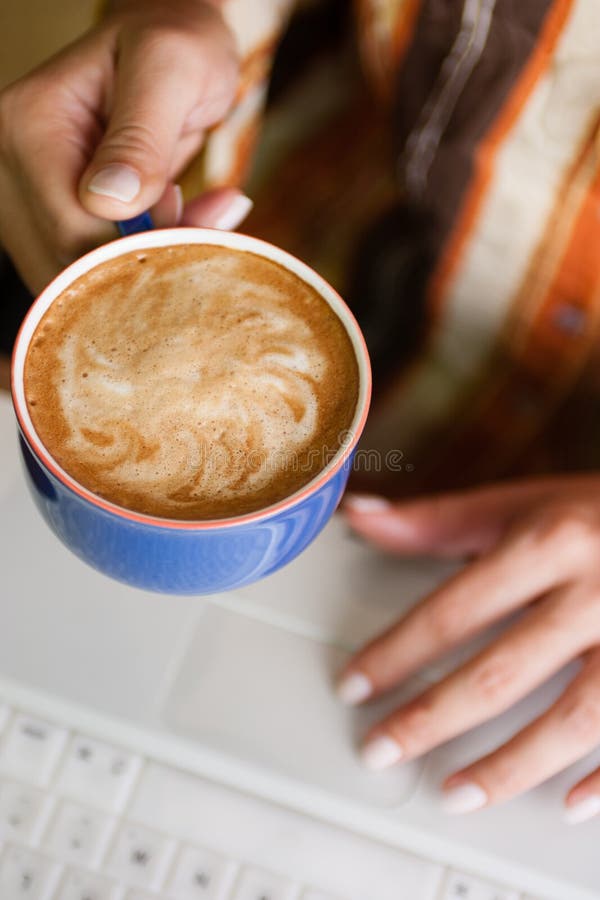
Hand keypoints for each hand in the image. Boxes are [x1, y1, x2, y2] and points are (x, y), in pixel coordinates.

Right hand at [0, 0, 251, 293]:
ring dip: (144, 265)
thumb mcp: (170, 69)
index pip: (74, 229)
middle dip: (144, 258)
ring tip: (187, 212)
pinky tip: (171, 222)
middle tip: (204, 219)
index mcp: (28, 126)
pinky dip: (138, 262)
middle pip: (71, 263)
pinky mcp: (52, 222)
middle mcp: (12, 169)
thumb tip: (110, 200)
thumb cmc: (175, 46)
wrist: (172, 47)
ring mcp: (27, 201)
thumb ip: (142, 134)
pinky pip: (90, 272)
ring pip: (79, 279)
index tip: (197, 224)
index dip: (139, 246)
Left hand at [340, 477, 599, 823]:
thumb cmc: (592, 512)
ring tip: (455, 793)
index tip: (356, 684)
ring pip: (571, 719)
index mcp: (548, 543)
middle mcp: (593, 591)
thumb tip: (360, 516)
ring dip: (508, 767)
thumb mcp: (518, 504)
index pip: (455, 609)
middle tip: (381, 748)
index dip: (397, 652)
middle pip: (501, 672)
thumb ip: (437, 520)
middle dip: (432, 719)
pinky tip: (568, 805)